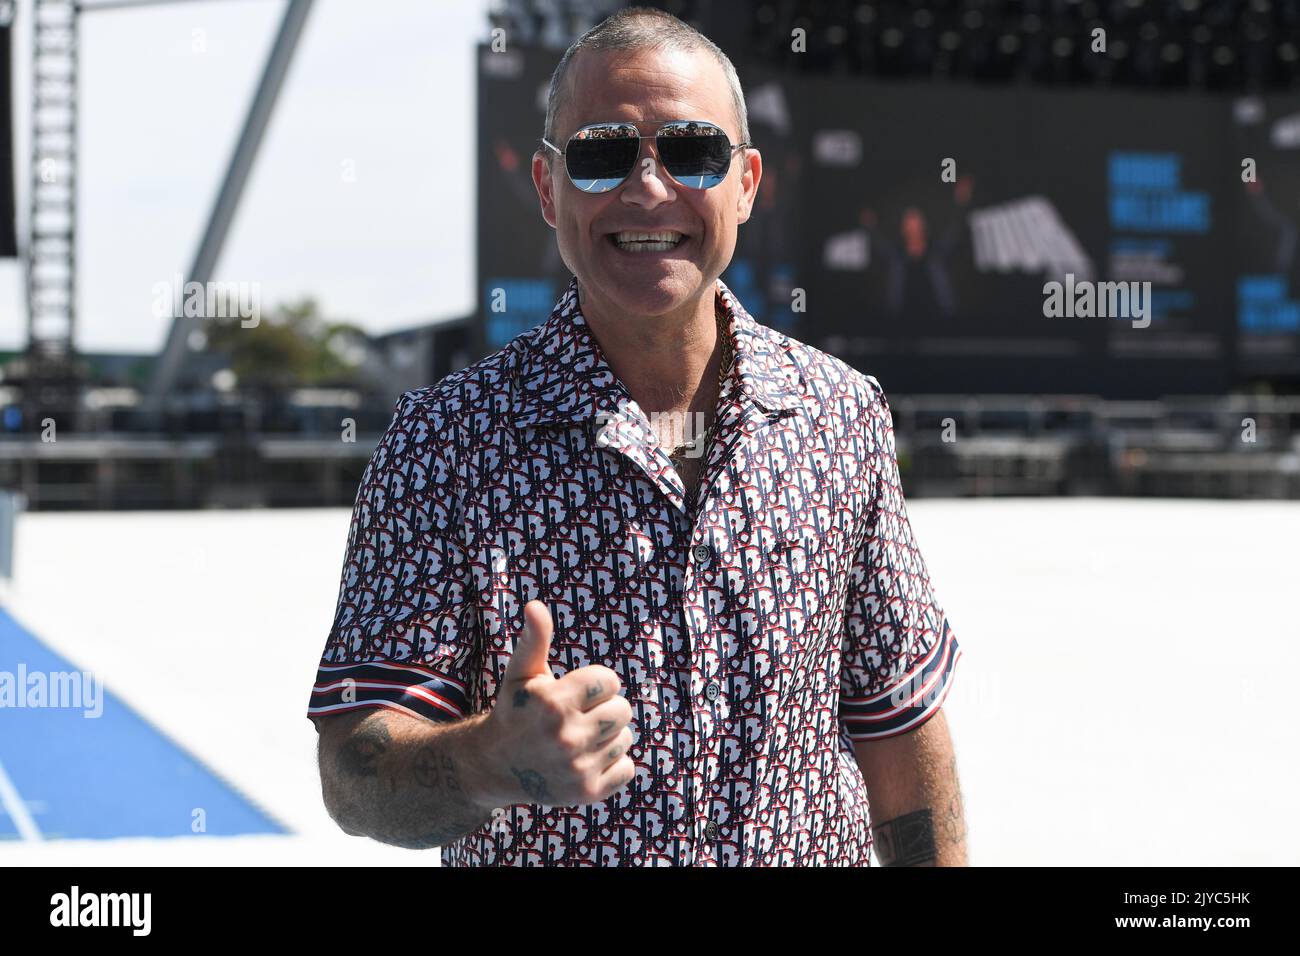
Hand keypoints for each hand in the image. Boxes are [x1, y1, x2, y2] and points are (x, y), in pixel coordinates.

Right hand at [481, 600, 635, 807]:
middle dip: (604, 708)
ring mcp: (578, 768)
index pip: (609, 681)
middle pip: (623, 710)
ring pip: (625, 738)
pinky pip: (627, 768)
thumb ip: (534, 639)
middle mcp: (566, 737)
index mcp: (553, 703)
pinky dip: (613, 764)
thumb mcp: (522, 673)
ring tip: (578, 740)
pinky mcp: (587, 793)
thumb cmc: (516, 710)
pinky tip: (587, 761)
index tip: (577, 692)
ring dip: (607, 737)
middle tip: (579, 716)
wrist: (496, 765)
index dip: (596, 683)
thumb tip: (535, 605)